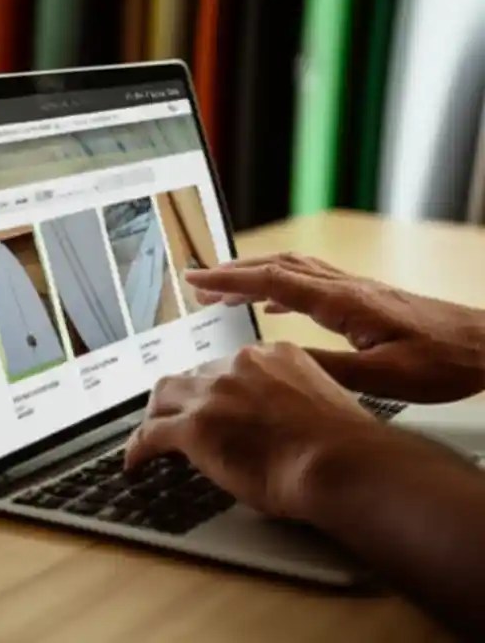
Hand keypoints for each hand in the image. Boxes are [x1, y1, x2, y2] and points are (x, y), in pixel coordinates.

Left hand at [124, 342, 386, 519]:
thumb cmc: (346, 449)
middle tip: (177, 419)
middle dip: (183, 398)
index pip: (229, 367)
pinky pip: (151, 434)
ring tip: (151, 438)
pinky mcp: (194, 425)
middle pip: (193, 376)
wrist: (342, 463)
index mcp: (274, 356)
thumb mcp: (322, 401)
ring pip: (165, 396)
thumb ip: (293, 400)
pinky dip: (138, 448)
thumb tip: (281, 423)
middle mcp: (239, 365)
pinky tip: (135, 463)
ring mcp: (213, 393)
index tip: (215, 405)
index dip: (217, 390)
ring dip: (157, 415)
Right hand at [185, 253, 484, 401]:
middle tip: (199, 282)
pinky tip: (275, 305)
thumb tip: (276, 360)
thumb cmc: (444, 365)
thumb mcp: (382, 376)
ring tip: (227, 288)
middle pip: (279, 266)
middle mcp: (348, 288)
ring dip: (256, 274)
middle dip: (234, 272)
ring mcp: (359, 290)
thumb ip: (325, 366)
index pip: (273, 281)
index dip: (230, 280)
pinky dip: (283, 286)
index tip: (197, 281)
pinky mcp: (369, 300)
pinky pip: (313, 282)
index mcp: (343, 303)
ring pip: (296, 269)